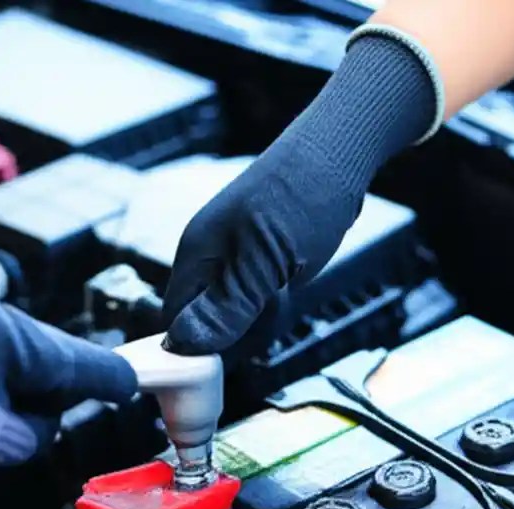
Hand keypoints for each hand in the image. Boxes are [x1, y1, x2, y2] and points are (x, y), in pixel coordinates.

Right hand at [161, 136, 368, 354]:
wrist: (338, 154)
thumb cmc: (303, 197)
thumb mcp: (265, 260)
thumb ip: (228, 304)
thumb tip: (184, 344)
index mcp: (196, 256)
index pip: (175, 324)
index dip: (200, 347)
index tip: (236, 350)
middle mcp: (206, 257)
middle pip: (203, 324)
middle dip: (238, 332)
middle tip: (271, 303)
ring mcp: (231, 256)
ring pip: (232, 315)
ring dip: (259, 317)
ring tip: (284, 287)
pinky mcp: (255, 257)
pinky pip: (251, 299)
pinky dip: (271, 302)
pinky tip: (289, 282)